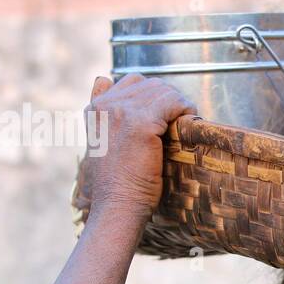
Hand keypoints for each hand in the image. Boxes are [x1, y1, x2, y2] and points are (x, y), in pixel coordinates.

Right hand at [82, 74, 196, 218]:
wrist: (118, 204)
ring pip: (163, 91)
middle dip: (170, 99)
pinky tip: (187, 124)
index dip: (155, 96)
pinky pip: (173, 102)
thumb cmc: (117, 181)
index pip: (132, 82)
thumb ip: (104, 112)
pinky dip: (185, 110)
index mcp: (95, 108)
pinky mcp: (140, 122)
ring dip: (180, 105)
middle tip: (181, 119)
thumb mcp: (103, 141)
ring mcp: (122, 111)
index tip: (166, 116)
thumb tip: (102, 79)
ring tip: (185, 122)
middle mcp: (105, 105)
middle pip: (150, 84)